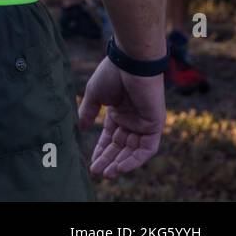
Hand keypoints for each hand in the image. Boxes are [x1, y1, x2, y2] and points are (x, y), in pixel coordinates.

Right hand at [77, 58, 165, 177]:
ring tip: (106, 173)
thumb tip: (80, 127)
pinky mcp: (154, 125)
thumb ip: (89, 112)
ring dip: (120, 163)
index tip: (90, 163)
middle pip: (120, 147)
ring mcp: (144, 123)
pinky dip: (134, 159)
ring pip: (132, 151)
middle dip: (108, 159)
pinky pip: (146, 149)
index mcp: (118, 113)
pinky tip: (120, 166)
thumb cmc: (112, 74)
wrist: (130, 63)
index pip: (109, 138)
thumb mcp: (95, 95)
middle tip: (96, 171)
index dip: (100, 150)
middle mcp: (132, 120)